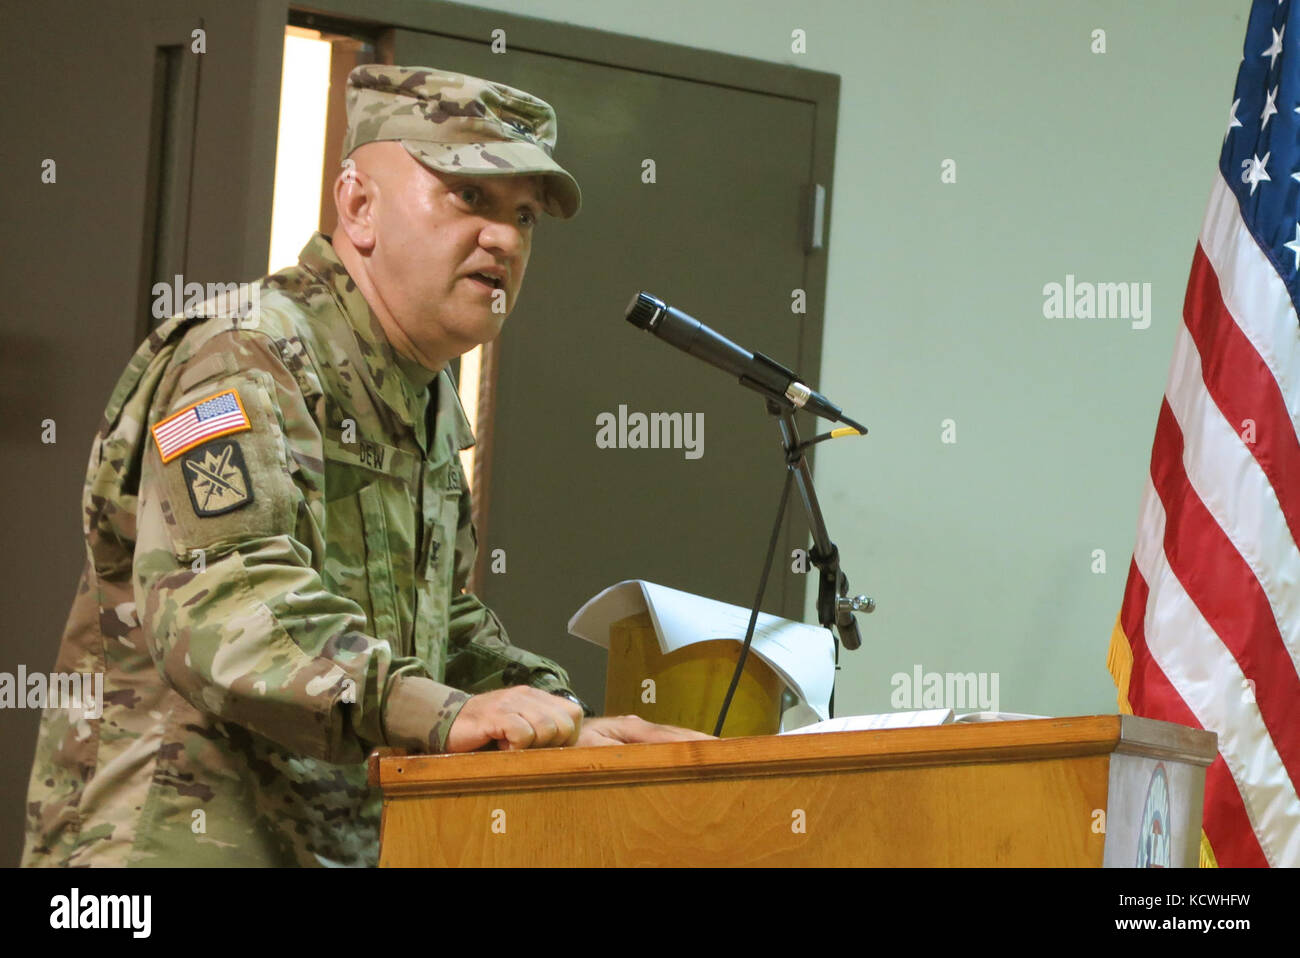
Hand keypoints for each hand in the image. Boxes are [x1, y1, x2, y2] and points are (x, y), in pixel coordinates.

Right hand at [445, 686, 583, 752]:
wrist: (446, 722)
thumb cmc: (485, 734)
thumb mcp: (520, 730)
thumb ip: (542, 734)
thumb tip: (568, 755)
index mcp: (537, 698)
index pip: (574, 713)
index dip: (567, 737)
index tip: (545, 749)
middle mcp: (527, 695)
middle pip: (565, 723)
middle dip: (551, 745)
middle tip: (527, 750)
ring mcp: (511, 702)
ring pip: (547, 728)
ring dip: (531, 747)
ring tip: (511, 747)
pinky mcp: (495, 714)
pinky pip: (522, 733)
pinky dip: (515, 747)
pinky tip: (500, 746)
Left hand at [575, 714, 716, 747]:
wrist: (555, 736)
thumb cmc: (568, 745)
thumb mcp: (586, 749)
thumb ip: (614, 750)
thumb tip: (644, 748)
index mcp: (628, 728)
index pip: (666, 735)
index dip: (691, 741)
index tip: (715, 747)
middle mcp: (636, 726)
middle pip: (675, 734)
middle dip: (702, 741)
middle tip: (729, 749)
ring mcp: (637, 731)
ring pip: (672, 736)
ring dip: (696, 742)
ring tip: (721, 750)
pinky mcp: (635, 738)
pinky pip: (665, 741)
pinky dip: (684, 745)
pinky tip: (696, 750)